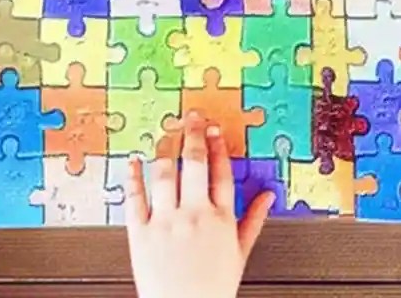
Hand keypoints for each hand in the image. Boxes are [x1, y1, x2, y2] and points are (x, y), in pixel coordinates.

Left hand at [125, 114, 274, 297]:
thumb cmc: (212, 288)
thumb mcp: (240, 254)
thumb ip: (254, 220)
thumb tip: (267, 197)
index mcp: (220, 219)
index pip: (221, 172)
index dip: (217, 146)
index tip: (213, 131)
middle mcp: (193, 215)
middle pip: (193, 163)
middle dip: (192, 135)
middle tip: (191, 119)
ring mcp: (165, 222)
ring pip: (164, 173)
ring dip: (164, 148)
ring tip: (165, 135)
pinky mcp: (140, 232)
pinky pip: (134, 196)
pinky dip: (133, 175)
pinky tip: (133, 160)